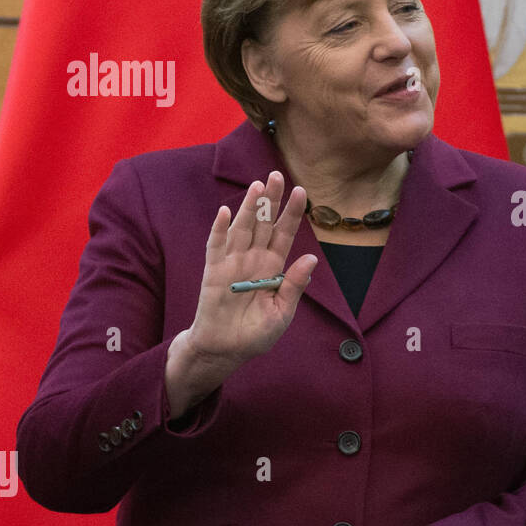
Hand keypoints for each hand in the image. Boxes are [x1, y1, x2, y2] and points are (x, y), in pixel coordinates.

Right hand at [165, 172, 316, 417]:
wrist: (226, 350)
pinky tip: (224, 212)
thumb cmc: (256, 333)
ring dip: (249, 208)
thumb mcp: (282, 312)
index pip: (285, 234)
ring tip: (257, 186)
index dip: (292, 213)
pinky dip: (219, 230)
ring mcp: (233, 263)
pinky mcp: (213, 272)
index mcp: (273, 267)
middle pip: (264, 224)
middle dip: (271, 200)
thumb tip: (311, 259)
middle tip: (278, 175)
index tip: (302, 191)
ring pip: (242, 229)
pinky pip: (216, 247)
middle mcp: (254, 259)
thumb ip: (294, 285)